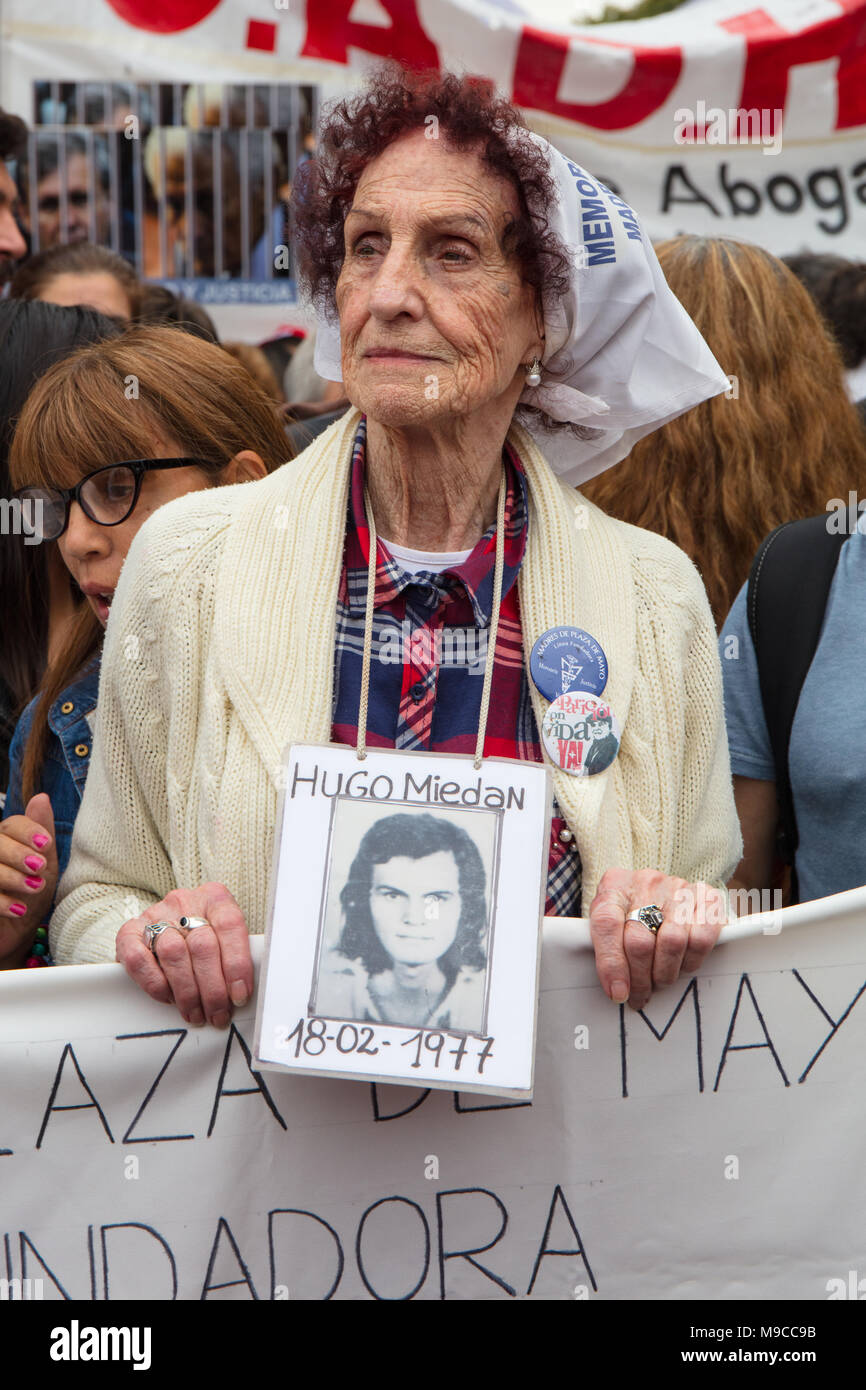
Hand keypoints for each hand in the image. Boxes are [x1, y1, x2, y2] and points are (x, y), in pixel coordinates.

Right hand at [0, 794, 57, 968]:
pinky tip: (18, 909)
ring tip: (34, 888)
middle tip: (39, 867)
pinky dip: (1, 901)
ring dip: (11, 877)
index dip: (28, 831)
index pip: (13, 824)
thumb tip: (41, 797)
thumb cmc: (32, 896)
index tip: (46, 844)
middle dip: (19, 853)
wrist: (19, 934)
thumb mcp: (45, 864)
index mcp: (6, 839)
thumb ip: (43, 833)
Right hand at [116, 882, 253, 1027]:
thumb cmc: (204, 939)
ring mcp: (155, 915)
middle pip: (202, 945)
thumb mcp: (225, 939)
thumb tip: (242, 993)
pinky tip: (168, 998)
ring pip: (173, 953)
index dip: (237, 964)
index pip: (230, 924)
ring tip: (196, 1013)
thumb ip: (235, 957)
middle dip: (212, 989)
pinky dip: (155, 984)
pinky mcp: (129, 932)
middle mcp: (185, 902)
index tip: (239, 996)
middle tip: (217, 1014)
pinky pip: (138, 959)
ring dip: (187, 992)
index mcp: (214, 898)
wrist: (166, 927)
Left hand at [588, 868, 725, 1009]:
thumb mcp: (611, 923)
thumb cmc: (631, 913)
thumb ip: (605, 947)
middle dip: (640, 979)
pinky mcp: (707, 897)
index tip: (618, 993)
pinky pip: (702, 939)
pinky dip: (691, 961)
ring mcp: (678, 888)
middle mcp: (646, 883)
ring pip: (672, 943)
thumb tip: (617, 991)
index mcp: (614, 886)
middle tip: (640, 995)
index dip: (611, 963)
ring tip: (659, 981)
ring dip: (665, 974)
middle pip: (640, 941)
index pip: (607, 923)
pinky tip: (682, 965)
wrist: (661, 889)